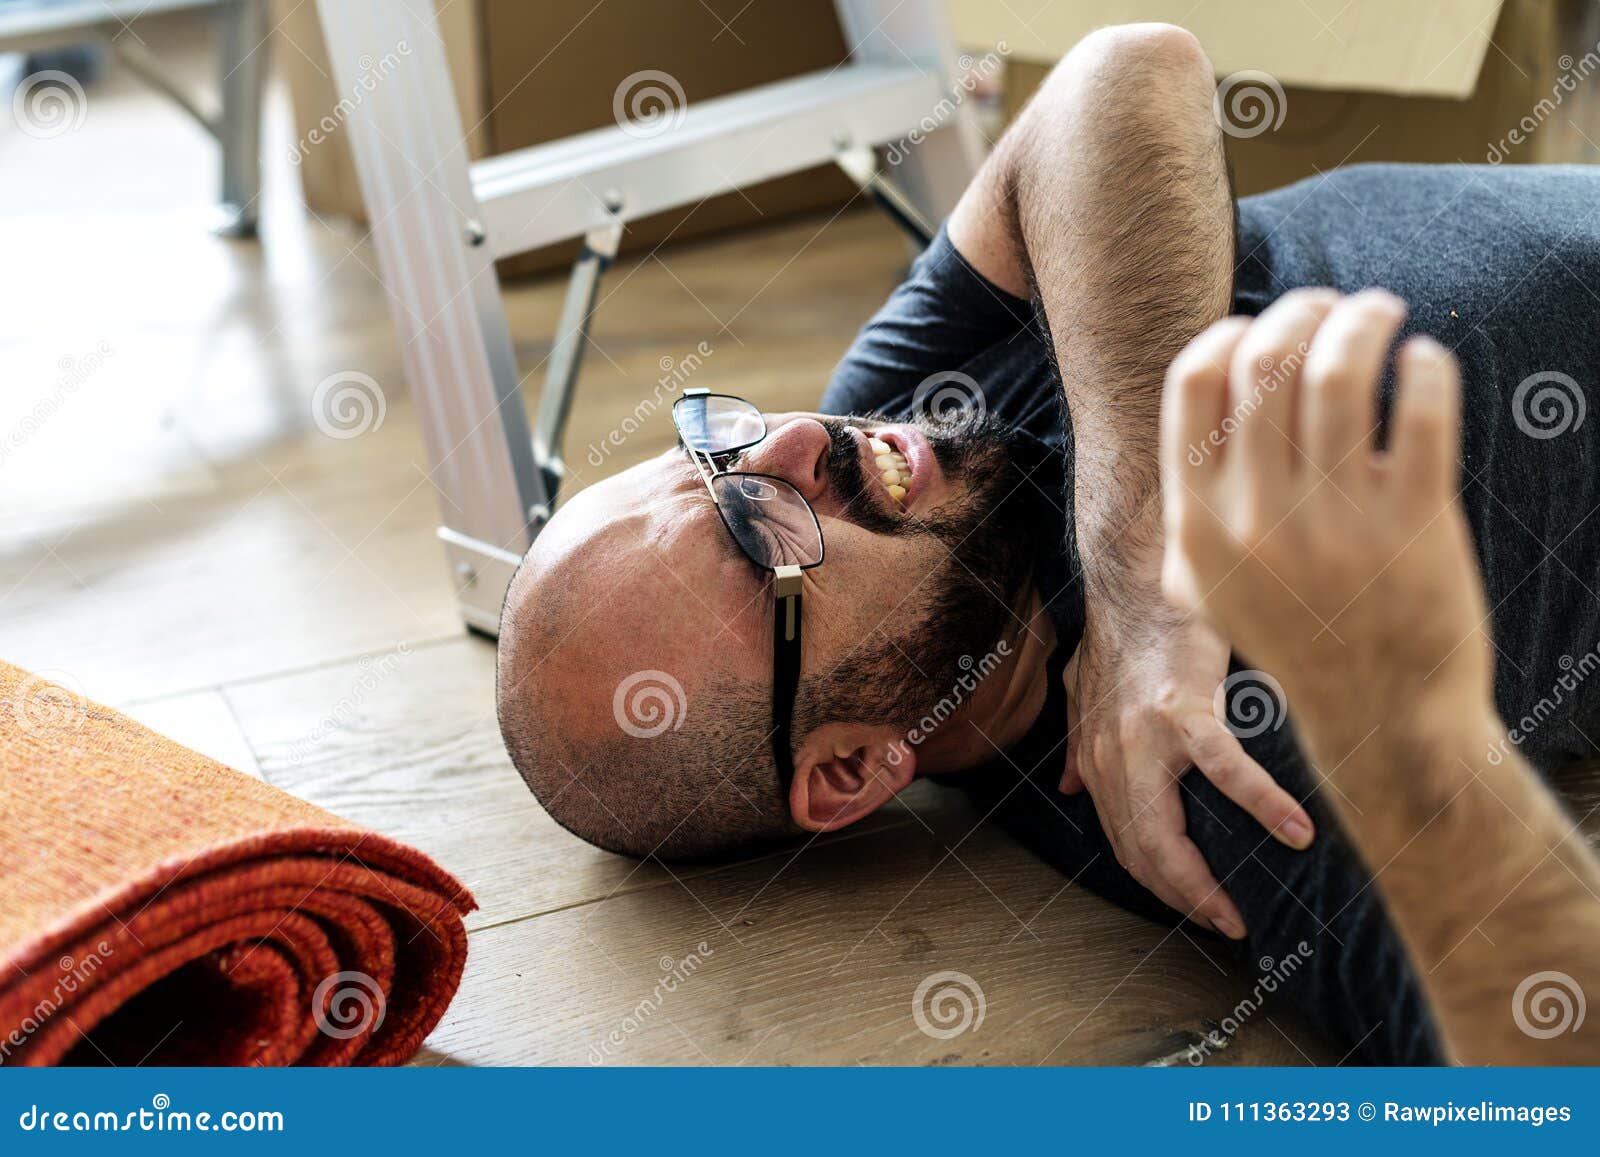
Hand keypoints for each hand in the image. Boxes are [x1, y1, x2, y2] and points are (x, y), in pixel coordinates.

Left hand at [1062, 597, 1315, 939]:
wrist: (1137, 584)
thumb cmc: (1121, 637)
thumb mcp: (1082, 695)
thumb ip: (1077, 744)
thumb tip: (1070, 788)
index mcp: (1099, 759)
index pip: (1125, 843)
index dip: (1158, 884)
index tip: (1195, 908)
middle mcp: (1113, 758)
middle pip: (1144, 852)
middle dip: (1182, 900)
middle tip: (1224, 926)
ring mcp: (1146, 739)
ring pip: (1169, 833)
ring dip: (1205, 883)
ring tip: (1243, 912)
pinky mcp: (1185, 711)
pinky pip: (1227, 772)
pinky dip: (1264, 806)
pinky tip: (1297, 832)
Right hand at [1159, 289, 1492, 756]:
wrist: (1382, 713)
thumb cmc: (1296, 636)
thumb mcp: (1208, 588)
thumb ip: (1185, 514)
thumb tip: (1192, 420)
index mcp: (1198, 523)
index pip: (1193, 383)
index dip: (1230, 332)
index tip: (1264, 327)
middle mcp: (1257, 518)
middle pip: (1268, 360)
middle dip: (1305, 310)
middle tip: (1337, 306)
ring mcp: (1334, 523)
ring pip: (1340, 371)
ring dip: (1366, 319)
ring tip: (1385, 313)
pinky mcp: (1413, 523)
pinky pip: (1420, 409)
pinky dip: (1426, 366)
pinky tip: (1426, 361)